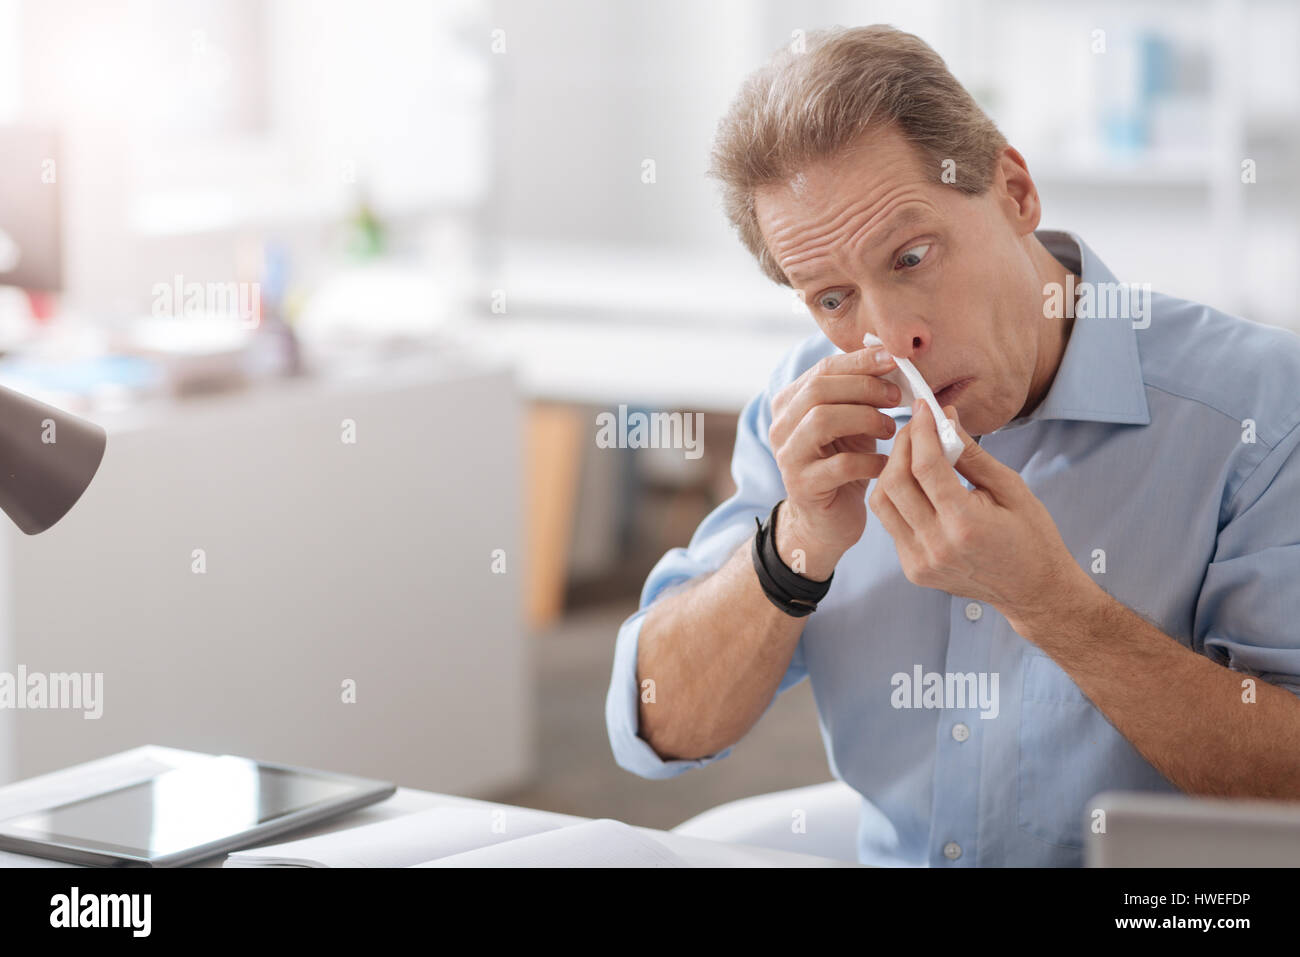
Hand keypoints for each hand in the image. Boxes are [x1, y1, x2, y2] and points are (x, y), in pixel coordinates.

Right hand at [768, 348, 901, 578]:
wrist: (827, 520)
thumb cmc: (844, 464)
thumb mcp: (852, 423)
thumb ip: (861, 393)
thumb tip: (891, 358)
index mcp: (790, 403)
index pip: (823, 369)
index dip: (860, 361)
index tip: (893, 360)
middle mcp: (781, 427)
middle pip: (819, 390)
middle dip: (864, 388)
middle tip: (896, 398)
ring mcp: (788, 457)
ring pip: (822, 420)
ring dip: (865, 418)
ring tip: (889, 429)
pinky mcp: (802, 486)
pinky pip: (840, 464)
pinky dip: (870, 460)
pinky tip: (884, 464)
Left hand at [867, 399, 1082, 626]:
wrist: (1032, 590)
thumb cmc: (1030, 536)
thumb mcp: (1009, 487)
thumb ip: (971, 453)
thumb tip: (945, 418)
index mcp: (965, 525)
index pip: (926, 467)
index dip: (921, 431)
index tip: (923, 408)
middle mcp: (936, 546)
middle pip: (894, 483)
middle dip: (900, 446)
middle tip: (915, 427)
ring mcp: (920, 562)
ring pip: (882, 503)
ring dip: (891, 470)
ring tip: (912, 453)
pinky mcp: (913, 569)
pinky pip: (890, 524)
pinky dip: (897, 497)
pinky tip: (914, 483)